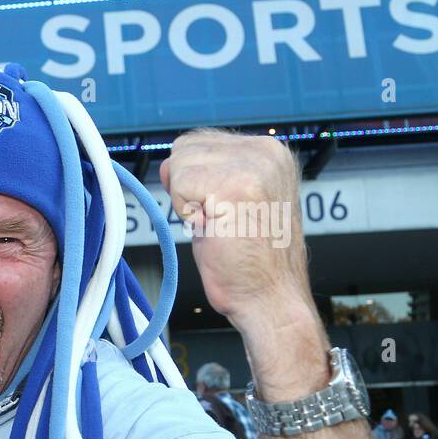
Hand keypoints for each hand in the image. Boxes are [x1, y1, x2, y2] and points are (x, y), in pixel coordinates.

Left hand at [160, 130, 314, 334]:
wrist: (269, 297)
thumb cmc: (247, 260)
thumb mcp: (230, 202)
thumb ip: (206, 174)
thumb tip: (168, 163)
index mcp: (269, 151)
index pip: (199, 141)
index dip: (191, 178)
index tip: (219, 209)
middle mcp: (266, 151)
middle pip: (185, 146)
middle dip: (186, 187)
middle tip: (217, 220)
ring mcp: (254, 165)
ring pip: (179, 163)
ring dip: (186, 201)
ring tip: (219, 225)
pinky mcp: (236, 186)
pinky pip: (180, 185)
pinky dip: (186, 212)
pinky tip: (215, 230)